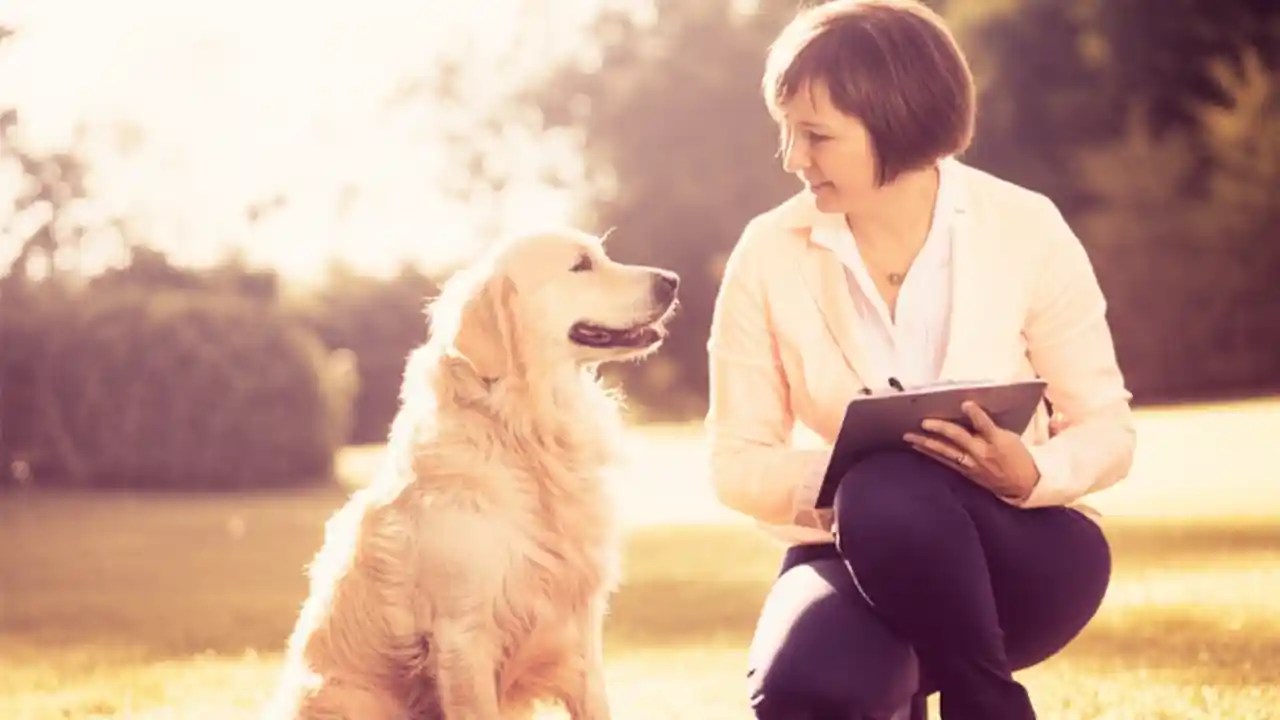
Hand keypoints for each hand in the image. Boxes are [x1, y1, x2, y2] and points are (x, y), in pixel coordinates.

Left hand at [903, 401, 1039, 501]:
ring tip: (909, 436)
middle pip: (959, 438)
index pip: (986, 425)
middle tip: (924, 421)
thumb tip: (970, 410)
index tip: (965, 403)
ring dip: (926, 443)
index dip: (976, 414)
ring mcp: (972, 465)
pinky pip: (945, 461)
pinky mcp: (966, 473)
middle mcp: (982, 453)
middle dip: (941, 429)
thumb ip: (990, 426)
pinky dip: (931, 454)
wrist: (1022, 485)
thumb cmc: (1017, 456)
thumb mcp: (1010, 438)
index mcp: (997, 441)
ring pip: (946, 452)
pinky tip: (918, 447)